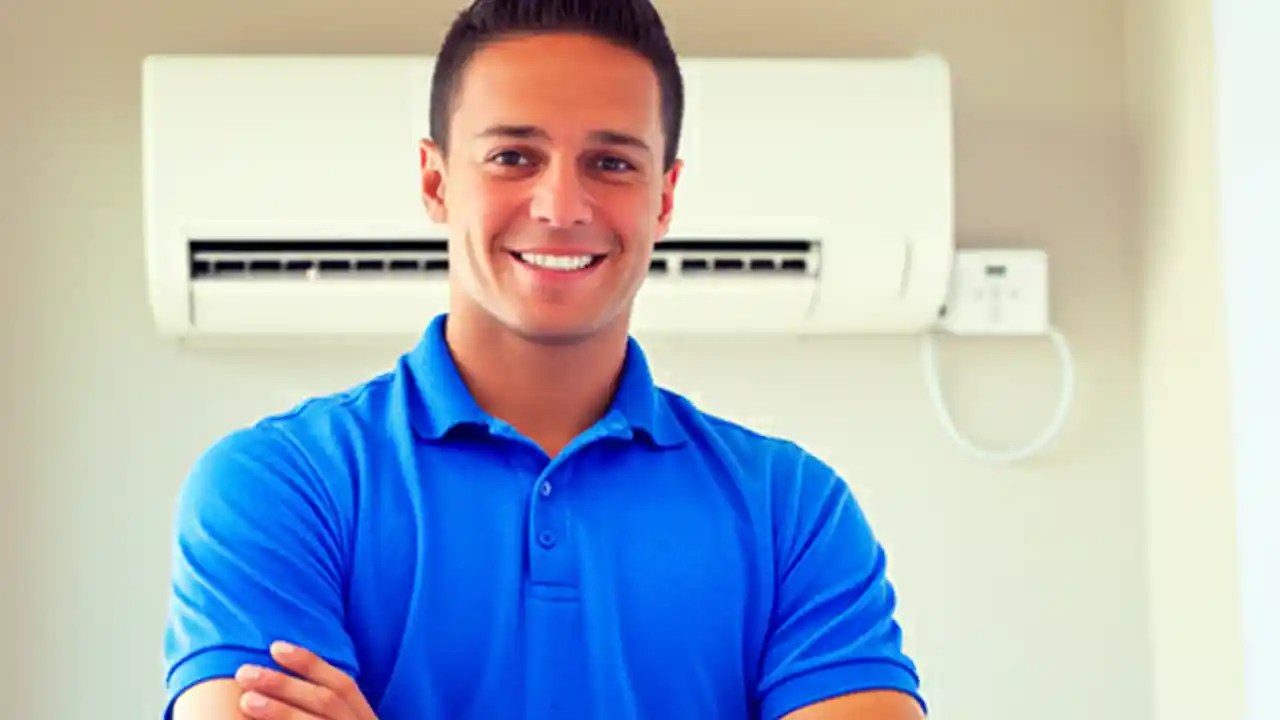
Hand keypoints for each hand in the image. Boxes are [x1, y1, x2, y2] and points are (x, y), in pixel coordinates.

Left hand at [234, 641, 376, 719]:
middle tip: (244, 672)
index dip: (310, 663)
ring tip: (245, 700)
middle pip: (327, 701)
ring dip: (280, 711)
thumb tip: (284, 681)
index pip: (343, 685)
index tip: (274, 646)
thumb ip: (327, 710)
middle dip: (286, 685)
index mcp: (365, 718)